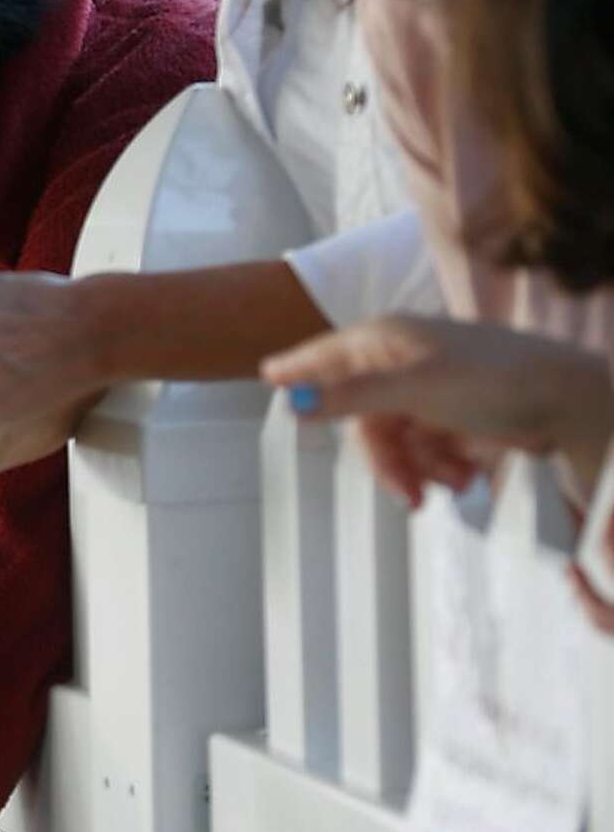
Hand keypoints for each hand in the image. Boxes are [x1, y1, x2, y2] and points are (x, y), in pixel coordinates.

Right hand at [265, 315, 613, 509]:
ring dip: (420, 470)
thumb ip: (351, 395)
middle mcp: (404, 360)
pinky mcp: (454, 415)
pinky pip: (425, 451)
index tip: (266, 375)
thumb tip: (293, 400)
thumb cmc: (495, 380)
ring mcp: (430, 389)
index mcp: (387, 339)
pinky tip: (467, 475)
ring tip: (454, 482)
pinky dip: (442, 469)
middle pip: (362, 419)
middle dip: (387, 460)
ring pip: (395, 443)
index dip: (297, 368)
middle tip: (406, 492)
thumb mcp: (414, 387)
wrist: (566, 402)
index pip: (326, 354)